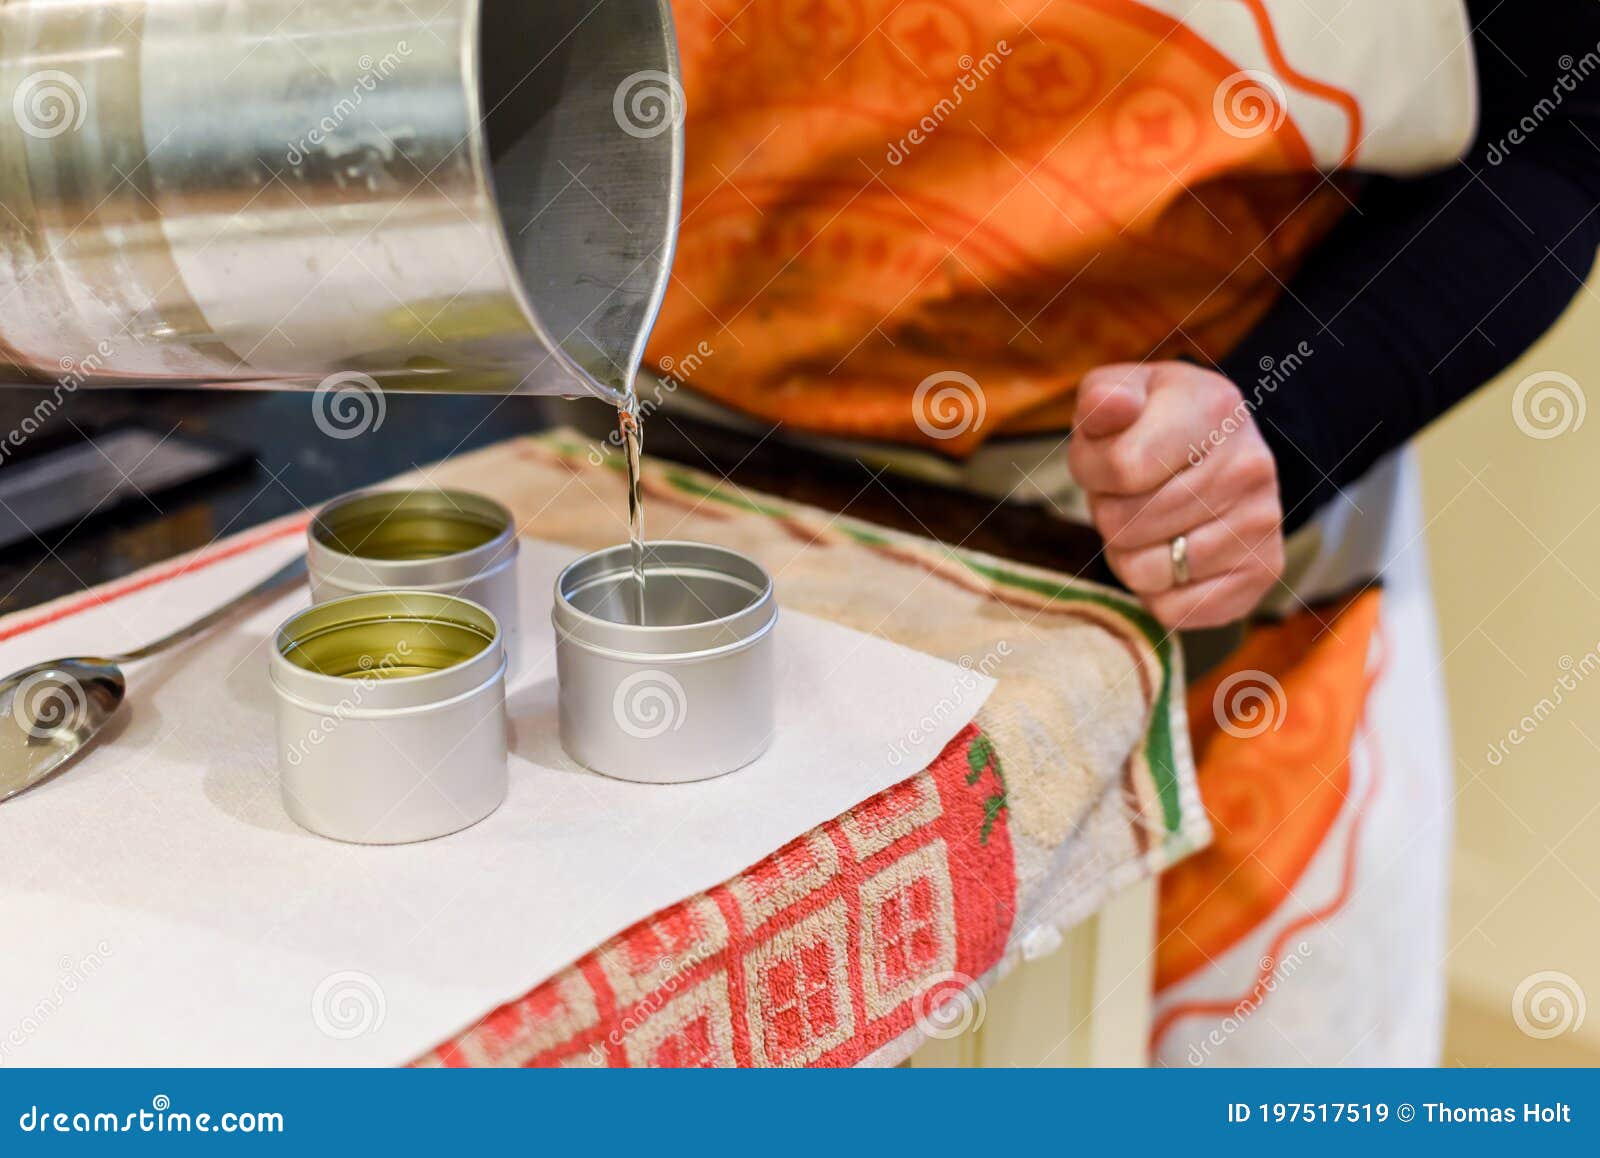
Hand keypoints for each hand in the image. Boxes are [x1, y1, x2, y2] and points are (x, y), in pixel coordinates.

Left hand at [1067, 362, 1285, 629]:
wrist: (1220, 448)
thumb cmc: (1154, 423)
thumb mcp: (1124, 392)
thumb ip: (1103, 397)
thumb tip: (1114, 408)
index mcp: (1215, 408)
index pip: (1122, 468)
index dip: (1094, 471)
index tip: (1111, 459)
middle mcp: (1250, 465)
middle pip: (1125, 525)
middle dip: (1109, 513)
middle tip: (1131, 495)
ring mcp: (1262, 522)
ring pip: (1146, 573)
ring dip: (1129, 554)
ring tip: (1150, 523)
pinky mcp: (1263, 572)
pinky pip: (1175, 611)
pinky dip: (1157, 592)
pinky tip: (1172, 554)